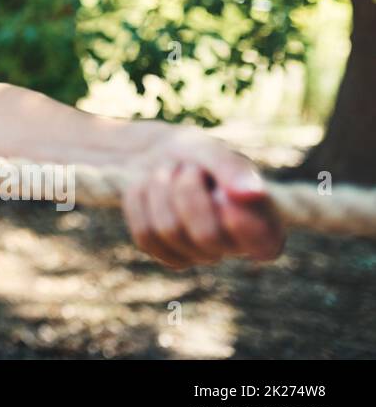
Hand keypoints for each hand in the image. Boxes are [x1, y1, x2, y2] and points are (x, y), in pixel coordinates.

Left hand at [121, 124, 285, 269]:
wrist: (158, 157)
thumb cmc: (196, 155)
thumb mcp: (214, 152)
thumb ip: (234, 169)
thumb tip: (253, 193)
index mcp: (265, 225)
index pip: (263, 243)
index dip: (239, 220)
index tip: (221, 191)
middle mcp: (235, 247)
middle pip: (207, 235)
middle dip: (188, 190)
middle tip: (187, 166)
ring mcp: (199, 255)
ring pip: (170, 232)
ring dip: (161, 189)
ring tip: (169, 171)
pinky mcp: (167, 254)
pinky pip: (145, 235)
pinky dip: (142, 201)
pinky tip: (149, 187)